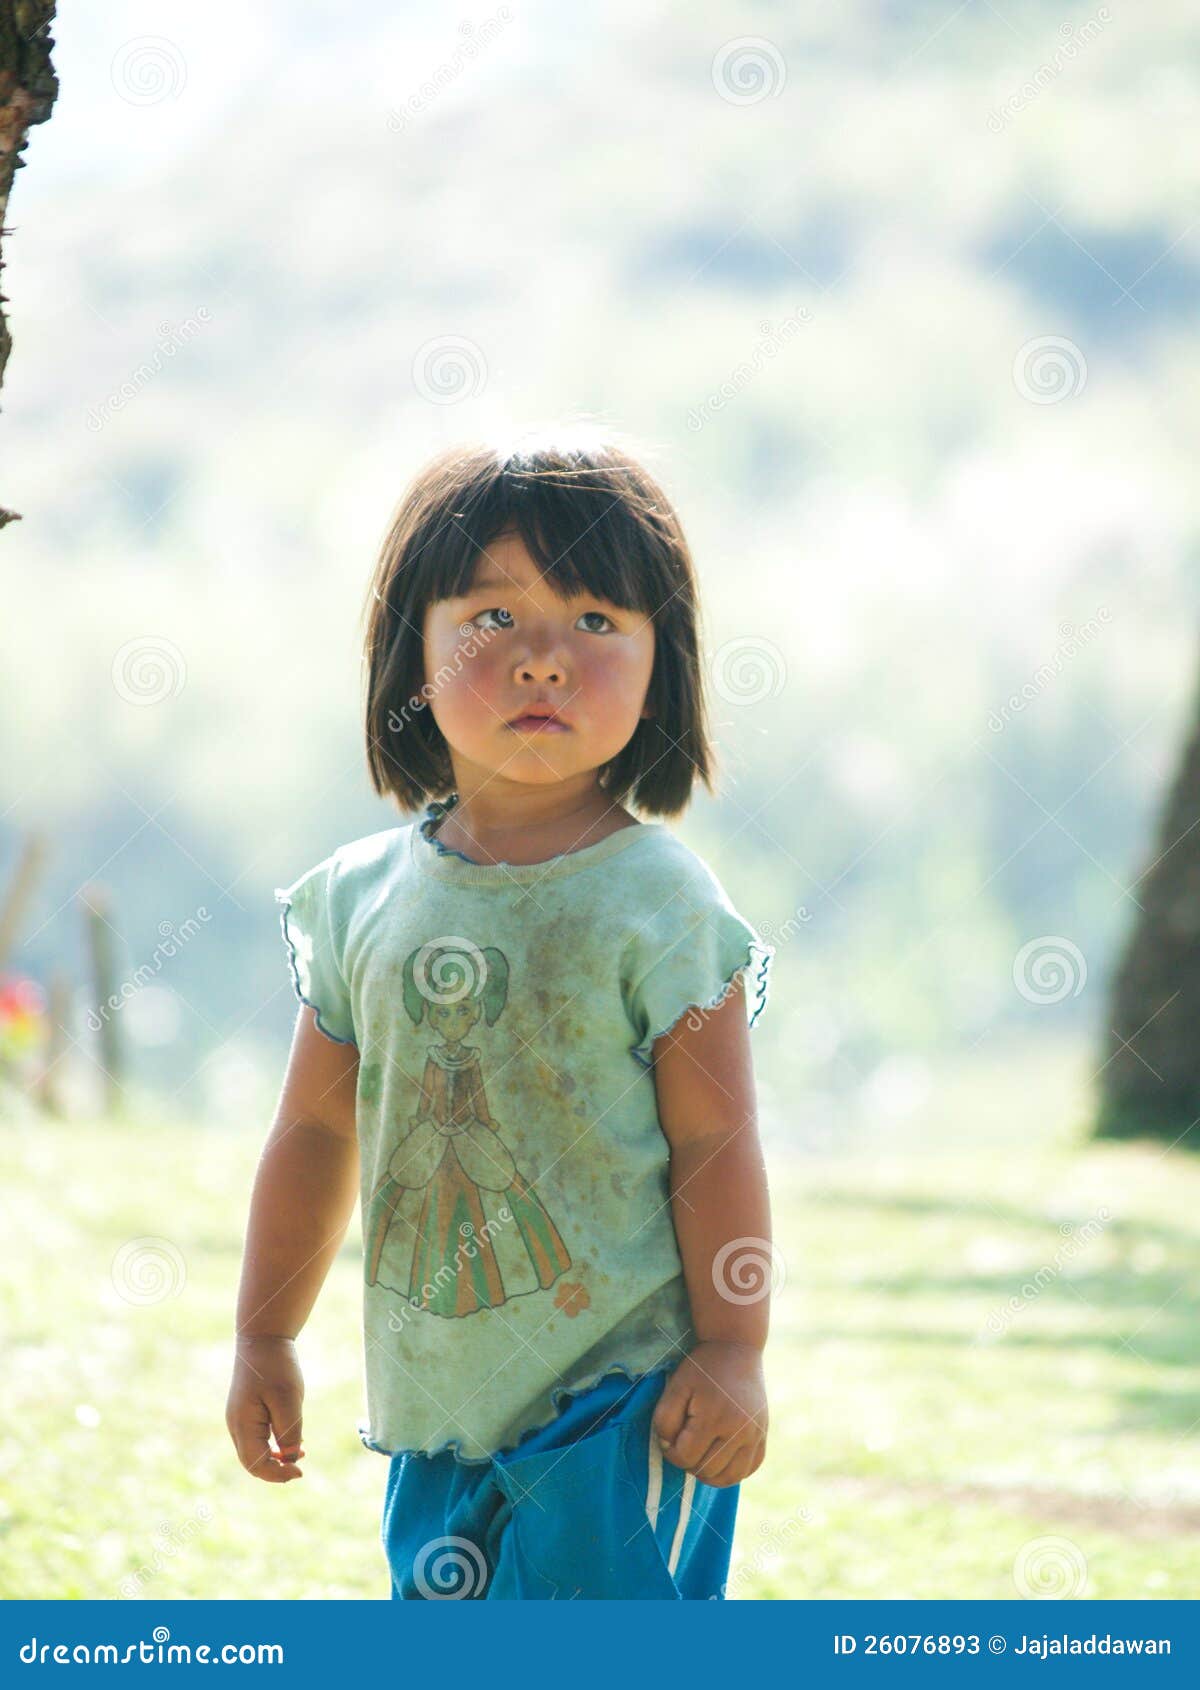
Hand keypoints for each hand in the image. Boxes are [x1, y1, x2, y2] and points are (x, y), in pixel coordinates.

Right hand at [225, 1335, 306, 1482]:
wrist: (263, 1336)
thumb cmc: (277, 1366)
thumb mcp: (289, 1400)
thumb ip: (289, 1432)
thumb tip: (289, 1459)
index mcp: (242, 1424)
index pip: (255, 1464)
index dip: (277, 1474)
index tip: (300, 1471)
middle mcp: (235, 1425)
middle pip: (252, 1462)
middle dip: (276, 1469)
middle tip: (300, 1468)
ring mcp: (238, 1418)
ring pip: (254, 1451)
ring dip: (275, 1457)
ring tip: (300, 1453)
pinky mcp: (246, 1411)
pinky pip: (256, 1437)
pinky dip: (272, 1444)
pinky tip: (292, 1439)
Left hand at [651, 1340, 767, 1487]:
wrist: (736, 1347)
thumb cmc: (702, 1367)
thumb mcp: (676, 1387)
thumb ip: (665, 1420)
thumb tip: (670, 1447)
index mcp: (715, 1418)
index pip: (686, 1458)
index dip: (671, 1451)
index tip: (669, 1437)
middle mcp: (739, 1431)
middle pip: (707, 1470)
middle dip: (688, 1462)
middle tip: (684, 1442)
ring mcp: (755, 1435)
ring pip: (729, 1477)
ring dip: (709, 1473)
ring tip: (699, 1455)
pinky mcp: (763, 1435)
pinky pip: (748, 1469)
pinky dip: (732, 1471)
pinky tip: (720, 1458)